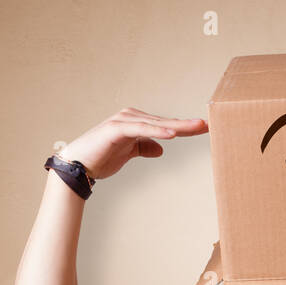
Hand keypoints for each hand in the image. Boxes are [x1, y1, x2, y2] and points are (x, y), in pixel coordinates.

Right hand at [57, 108, 207, 179]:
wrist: (78, 166)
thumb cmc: (102, 157)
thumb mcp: (129, 153)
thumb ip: (144, 148)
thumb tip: (161, 149)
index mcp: (136, 123)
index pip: (165, 126)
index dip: (185, 128)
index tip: (204, 129)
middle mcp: (131, 117)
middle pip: (164, 122)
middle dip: (186, 125)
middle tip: (207, 125)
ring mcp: (123, 121)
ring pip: (156, 123)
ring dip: (176, 125)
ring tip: (196, 127)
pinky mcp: (116, 129)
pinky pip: (141, 130)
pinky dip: (157, 131)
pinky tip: (172, 134)